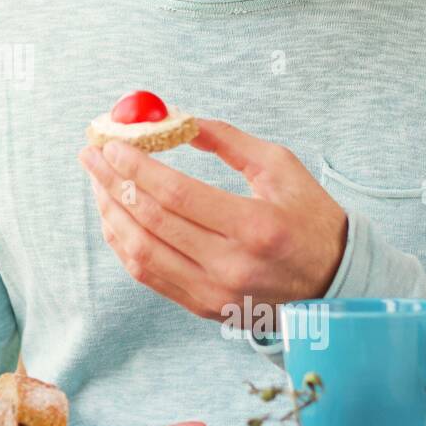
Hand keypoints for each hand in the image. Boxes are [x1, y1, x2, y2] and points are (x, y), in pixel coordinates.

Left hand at [77, 119, 347, 322]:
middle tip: (91, 155)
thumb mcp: (280, 167)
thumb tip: (176, 119)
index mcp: (256, 226)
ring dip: (111, 213)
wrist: (334, 283)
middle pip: (152, 221)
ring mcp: (214, 292)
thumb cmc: (309, 217)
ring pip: (140, 252)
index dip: (137, 167)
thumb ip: (227, 140)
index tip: (112, 144)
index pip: (176, 194)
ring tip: (97, 182)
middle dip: (113, 182)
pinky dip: (123, 243)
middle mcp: (232, 265)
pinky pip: (148, 274)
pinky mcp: (202, 306)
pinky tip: (114, 215)